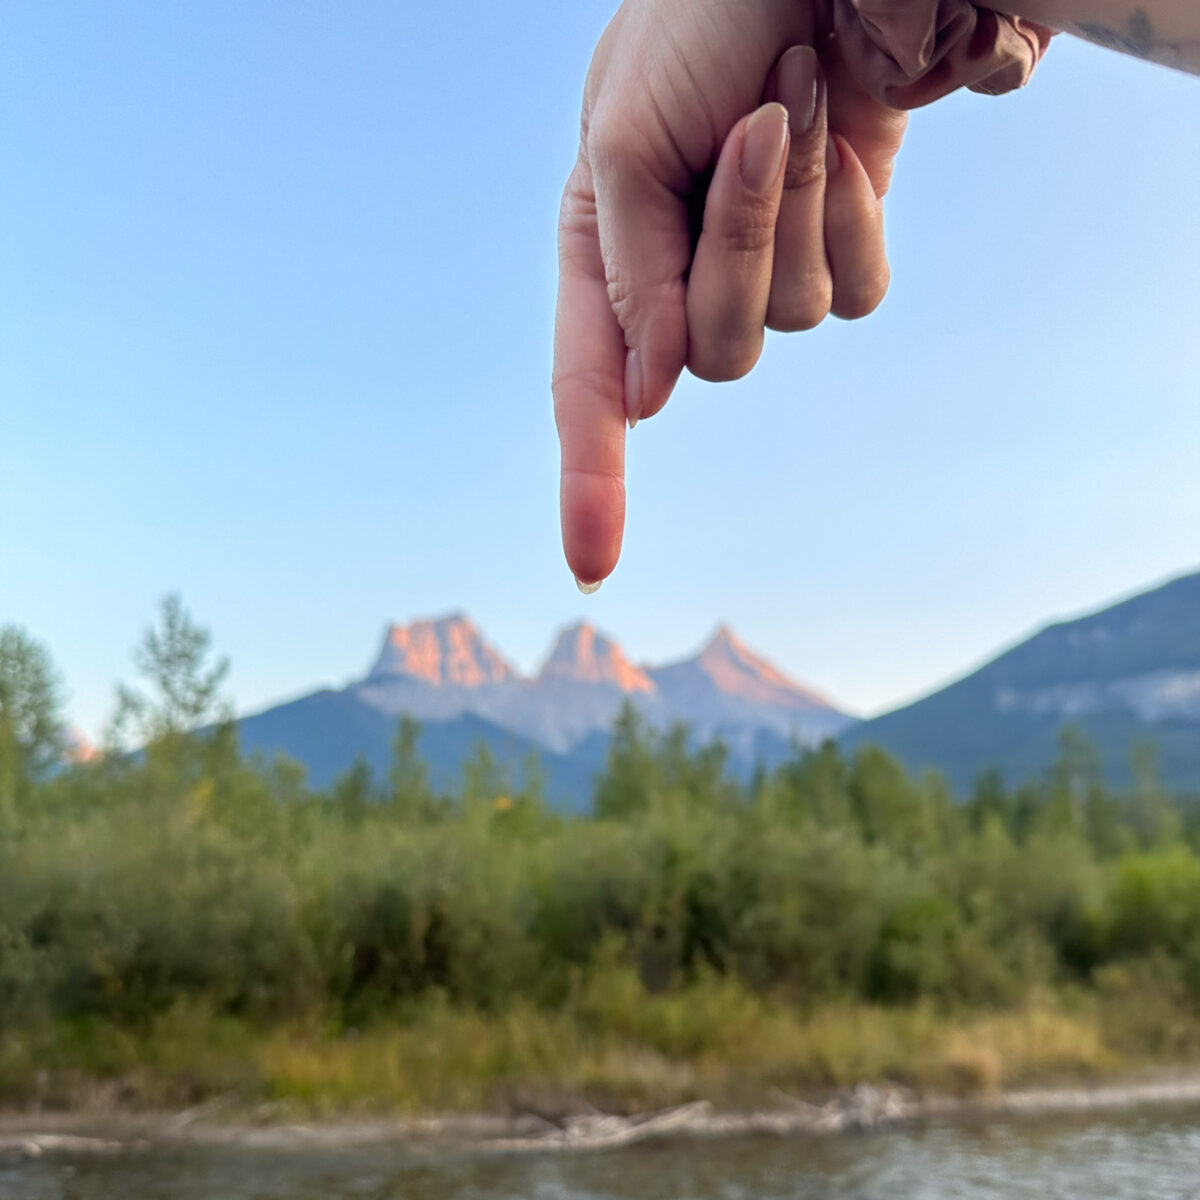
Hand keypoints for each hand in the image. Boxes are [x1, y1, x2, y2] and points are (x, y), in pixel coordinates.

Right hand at [554, 0, 907, 587]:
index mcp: (601, 256)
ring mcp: (758, 276)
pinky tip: (841, 141)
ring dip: (798, 201)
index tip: (594, 567)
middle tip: (750, 131)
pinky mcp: (833, 257)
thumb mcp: (628, 137)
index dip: (590, 480)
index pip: (587, 391)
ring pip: (789, 320)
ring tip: (790, 98)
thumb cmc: (695, 26)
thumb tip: (649, 398)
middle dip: (740, 247)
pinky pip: (855, 291)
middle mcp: (674, 282)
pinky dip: (852, 212)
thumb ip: (631, 272)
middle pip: (714, 357)